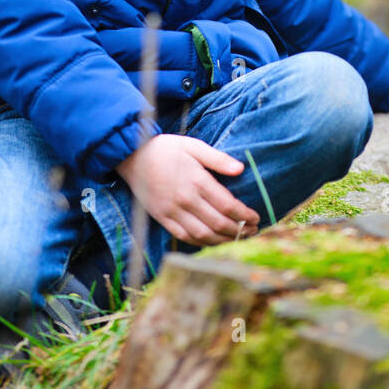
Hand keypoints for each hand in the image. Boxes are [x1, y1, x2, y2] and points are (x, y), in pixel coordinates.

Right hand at [116, 134, 260, 245]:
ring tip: (238, 239)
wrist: (131, 156)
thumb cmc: (165, 148)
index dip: (245, 215)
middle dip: (240, 230)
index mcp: (196, 180)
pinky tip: (213, 242)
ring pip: (204, 235)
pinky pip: (185, 237)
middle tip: (253, 231)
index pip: (227, 205)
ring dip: (224, 241)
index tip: (257, 217)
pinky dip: (202, 243)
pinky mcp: (162, 219)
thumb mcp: (193, 145)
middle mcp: (186, 199)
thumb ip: (217, 158)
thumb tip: (241, 169)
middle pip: (219, 223)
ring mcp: (172, 212)